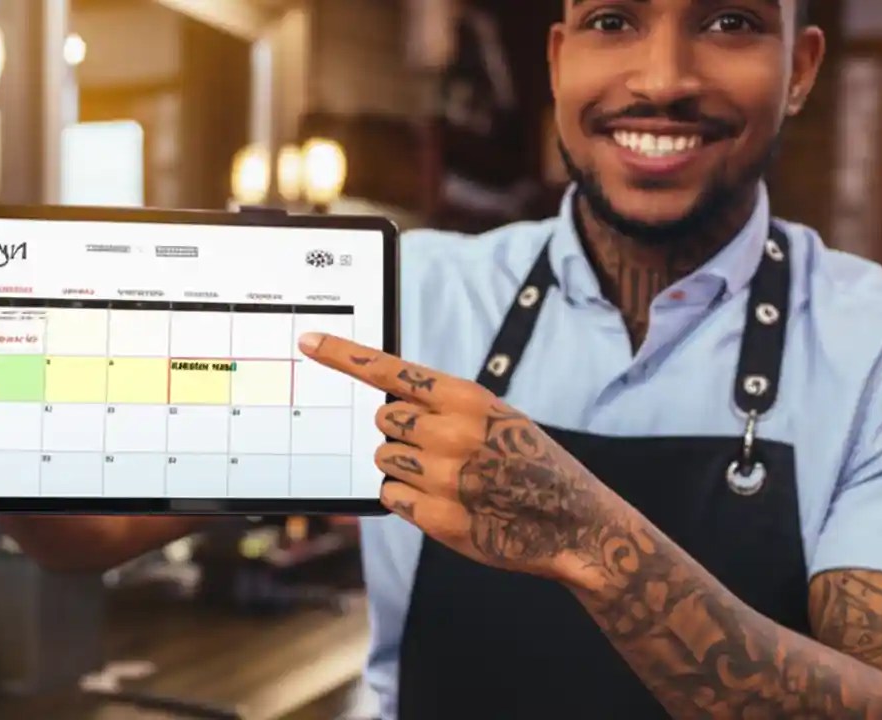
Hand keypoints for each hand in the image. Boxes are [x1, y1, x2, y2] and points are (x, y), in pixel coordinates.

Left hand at [299, 332, 602, 580]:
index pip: (391, 370)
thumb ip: (447, 406)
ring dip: (405, 468)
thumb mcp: (498, 417)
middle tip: (436, 446)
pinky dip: (409, 500)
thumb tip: (388, 404)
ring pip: (384, 459)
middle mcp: (451, 433)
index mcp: (468, 399)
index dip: (343, 356)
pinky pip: (391, 496)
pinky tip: (448, 502)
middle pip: (382, 420)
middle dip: (399, 431)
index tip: (308, 342)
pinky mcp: (437, 518)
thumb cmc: (532, 463)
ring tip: (451, 478)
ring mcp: (443, 477)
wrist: (573, 524)